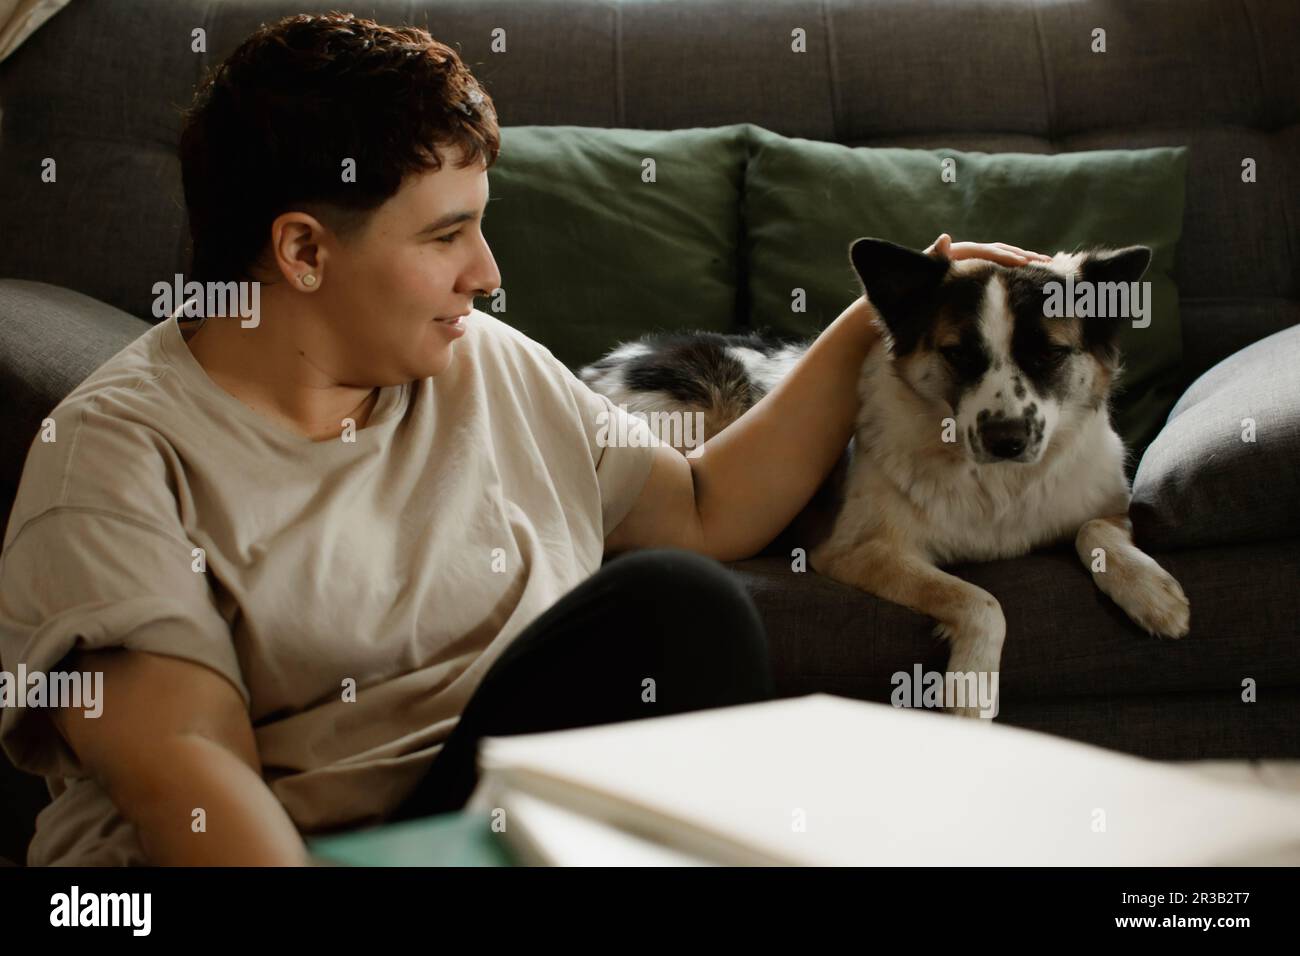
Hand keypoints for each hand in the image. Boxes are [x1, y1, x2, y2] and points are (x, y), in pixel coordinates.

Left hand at [924, 233, 1052, 266]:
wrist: (914, 285)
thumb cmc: (920, 278)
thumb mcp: (925, 265)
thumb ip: (935, 254)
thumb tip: (944, 238)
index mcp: (962, 251)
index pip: (989, 252)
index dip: (1006, 256)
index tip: (1024, 262)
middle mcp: (972, 252)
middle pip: (1003, 251)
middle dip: (1025, 256)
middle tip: (1047, 262)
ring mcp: (977, 260)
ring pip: (1006, 257)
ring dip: (1027, 260)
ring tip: (1049, 265)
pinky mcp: (979, 268)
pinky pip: (1003, 267)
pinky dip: (1018, 269)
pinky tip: (1034, 275)